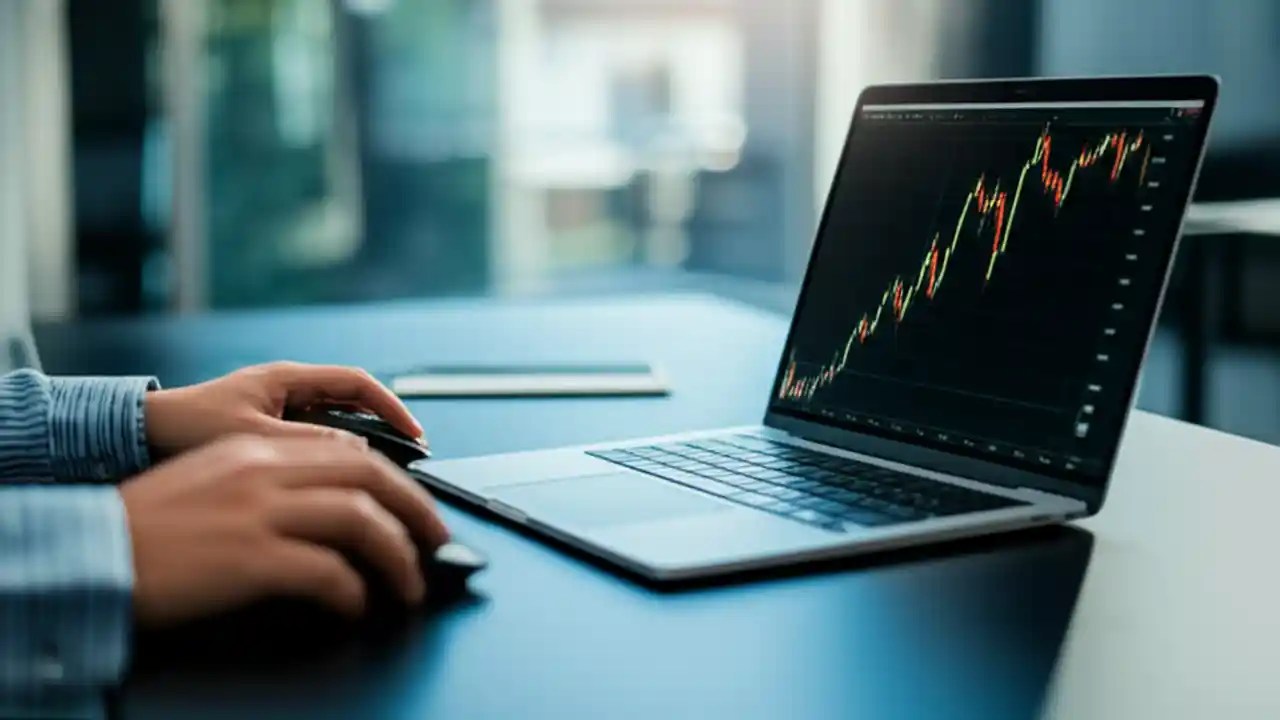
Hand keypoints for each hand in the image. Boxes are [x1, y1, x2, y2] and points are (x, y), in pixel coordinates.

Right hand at [119, 434, 449, 626]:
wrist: (92, 553)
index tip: (411, 501)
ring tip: (409, 585)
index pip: (348, 449)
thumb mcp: (211, 478)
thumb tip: (322, 503)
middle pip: (371, 475)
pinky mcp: (251, 557)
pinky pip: (329, 572)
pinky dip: (353, 592)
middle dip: (417, 509)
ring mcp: (260, 512)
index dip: (392, 476)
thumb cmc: (146, 527)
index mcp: (256, 448)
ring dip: (398, 557)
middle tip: (437, 540)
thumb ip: (266, 478)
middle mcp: (264, 470)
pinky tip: (355, 606)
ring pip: (362, 520)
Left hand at [143, 362, 424, 457]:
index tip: (415, 435)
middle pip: (353, 405)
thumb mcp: (253, 436)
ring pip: (336, 426)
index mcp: (286, 379)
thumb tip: (357, 450)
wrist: (132, 439)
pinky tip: (341, 485)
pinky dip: (335, 460)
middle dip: (385, 429)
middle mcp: (286, 390)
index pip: (357, 384)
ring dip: (362, 448)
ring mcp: (277, 412)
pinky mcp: (266, 436)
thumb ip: (307, 442)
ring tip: (382, 476)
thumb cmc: (184, 428)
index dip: (392, 408)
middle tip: (409, 459)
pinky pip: (314, 444)